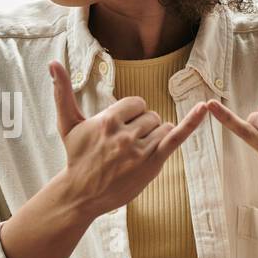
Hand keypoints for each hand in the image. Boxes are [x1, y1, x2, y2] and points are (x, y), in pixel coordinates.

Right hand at [49, 59, 205, 217]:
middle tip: (125, 148)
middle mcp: (124, 133)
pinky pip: (176, 136)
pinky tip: (205, 108)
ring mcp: (140, 149)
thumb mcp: (68, 124)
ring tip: (135, 154)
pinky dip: (192, 122)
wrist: (82, 193)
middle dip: (142, 127)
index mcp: (107, 120)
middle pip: (150, 116)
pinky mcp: (153, 163)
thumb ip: (62, 92)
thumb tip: (52, 63)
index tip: (120, 130)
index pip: (136, 103)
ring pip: (162, 127)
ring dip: (154, 137)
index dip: (132, 115)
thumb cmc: (76, 157)